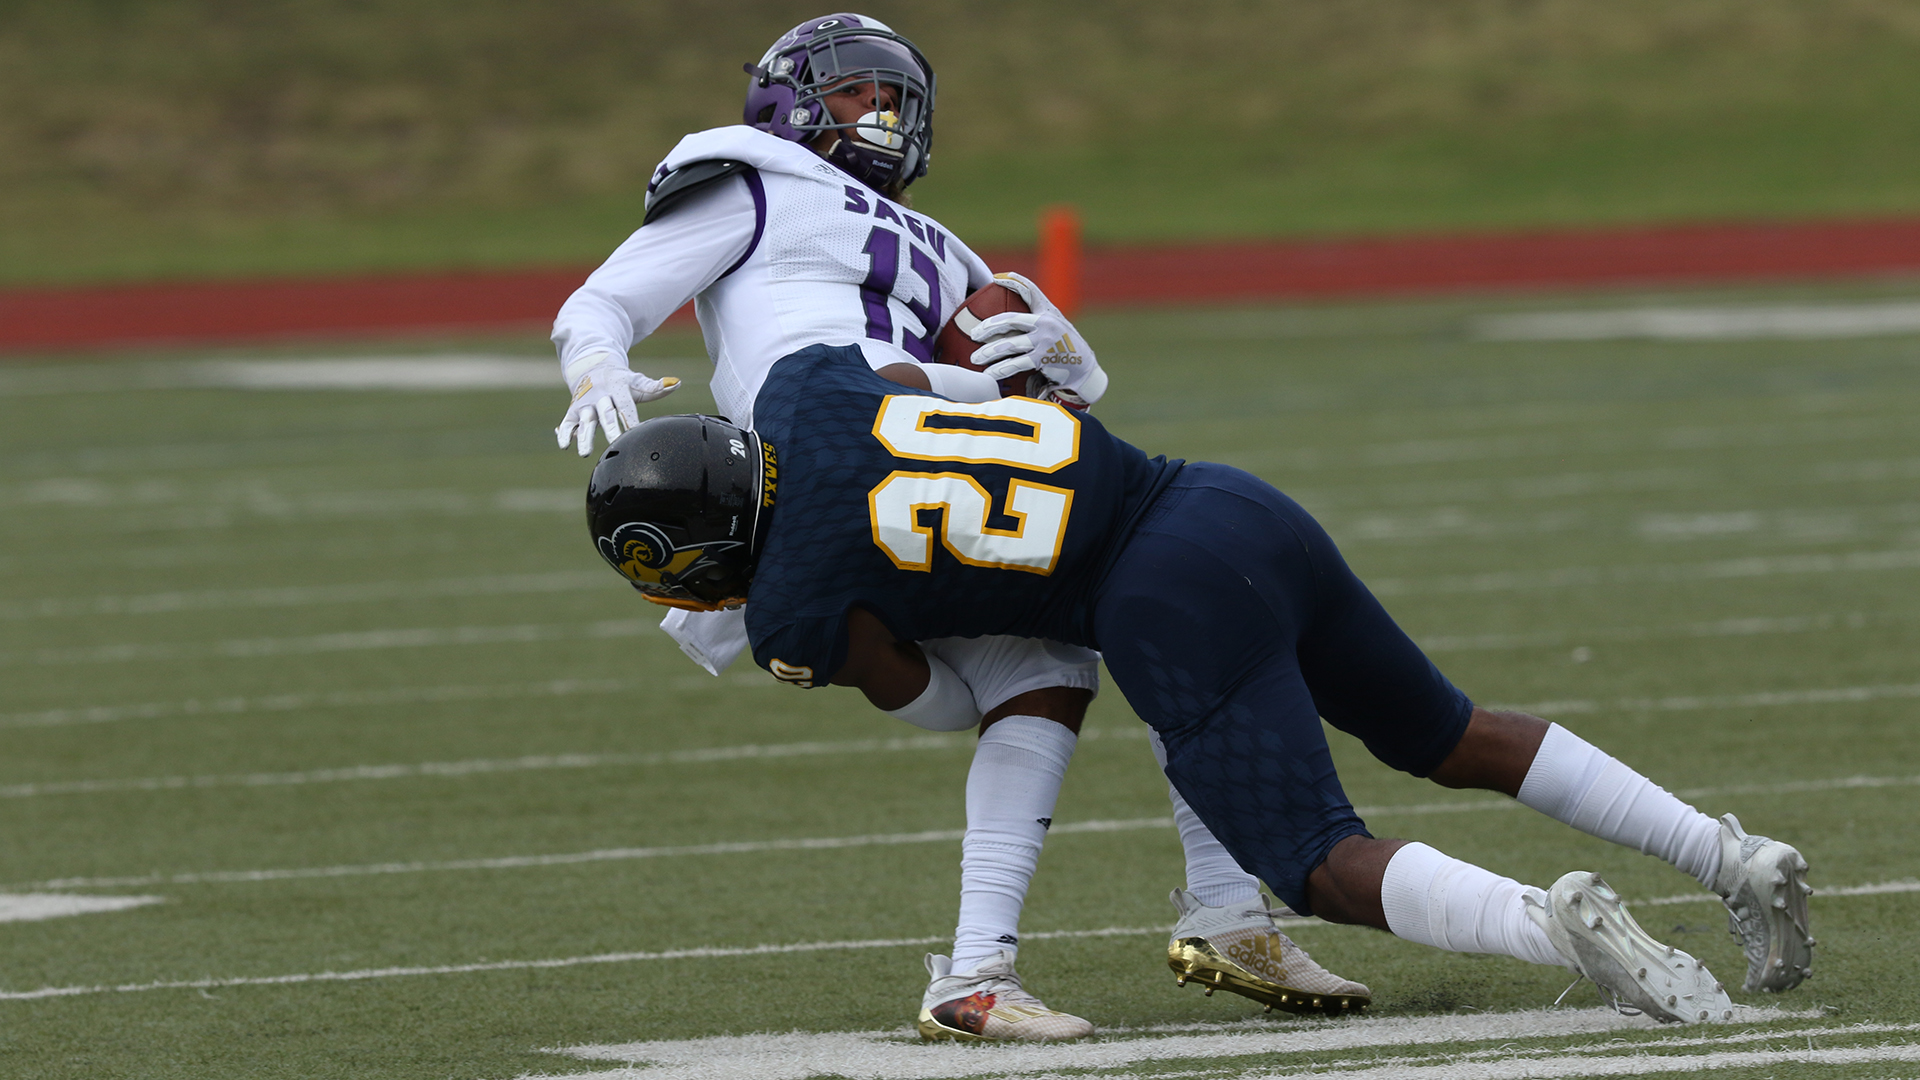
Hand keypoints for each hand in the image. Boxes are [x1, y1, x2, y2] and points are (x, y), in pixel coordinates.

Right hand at [554, 355, 680, 455]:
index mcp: (617, 386)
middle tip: (614, 441)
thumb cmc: (620, 380)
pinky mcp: (573, 410)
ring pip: (584, 421)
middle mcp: (600, 395)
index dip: (631, 418)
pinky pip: (567, 423)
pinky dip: (564, 433)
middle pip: (606, 413)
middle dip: (610, 428)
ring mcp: (585, 403)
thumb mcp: (636, 381)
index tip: (638, 431)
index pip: (626, 405)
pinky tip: (564, 445)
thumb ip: (654, 387)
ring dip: (584, 436)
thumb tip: (676, 383)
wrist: (591, 365)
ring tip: (585, 453)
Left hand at [967, 272, 1108, 408]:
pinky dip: (1001, 370)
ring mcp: (1045, 341)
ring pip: (1010, 344)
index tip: (996, 277)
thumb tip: (1009, 322)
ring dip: (989, 352)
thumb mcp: (1056, 326)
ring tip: (975, 358)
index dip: (1013, 281)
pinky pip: (1016, 364)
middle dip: (988, 326)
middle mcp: (1046, 323)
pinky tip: (989, 373)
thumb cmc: (1066, 347)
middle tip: (974, 333)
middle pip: (1010, 320)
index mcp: (1048, 312)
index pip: (1030, 291)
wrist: (1086, 369)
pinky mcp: (1044, 359)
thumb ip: (1038, 320)